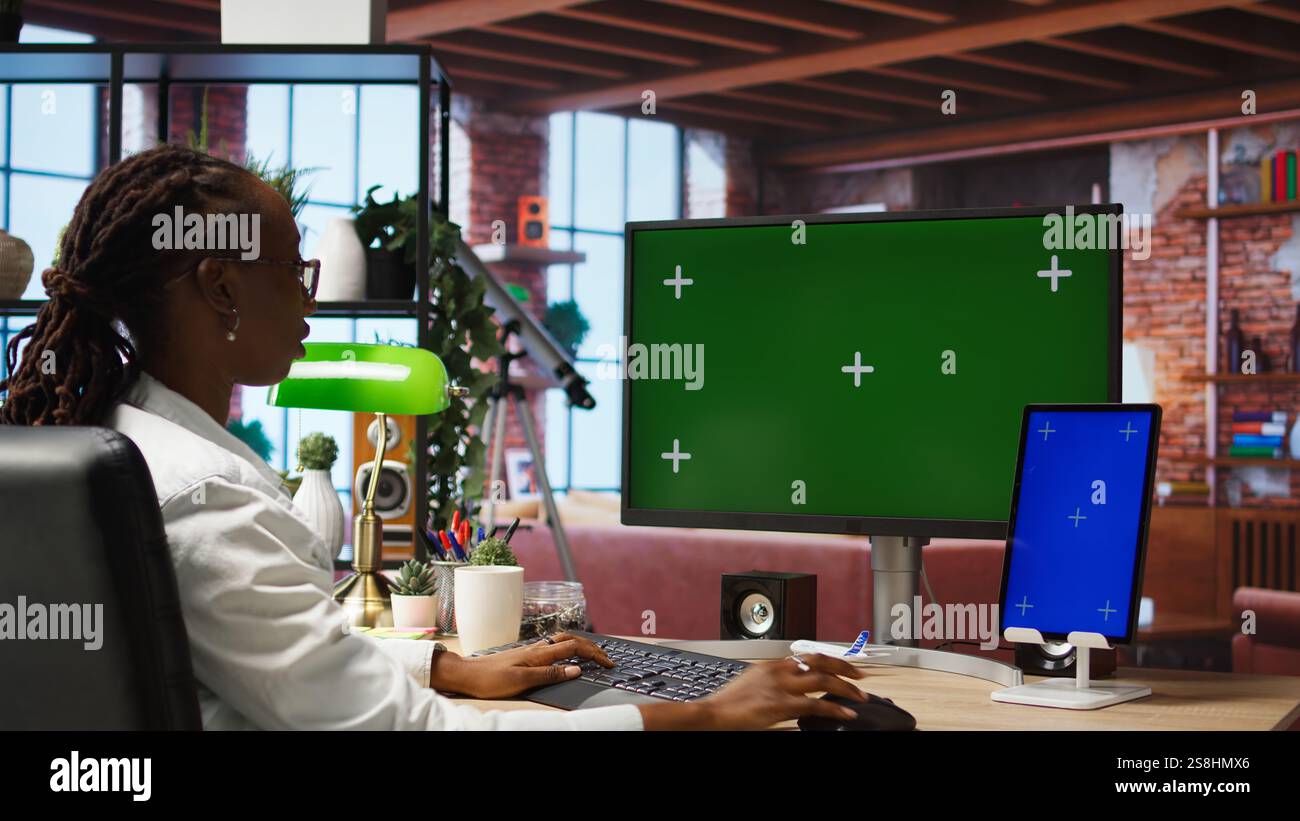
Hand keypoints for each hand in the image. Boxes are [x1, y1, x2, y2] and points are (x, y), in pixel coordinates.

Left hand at [433, 633, 614, 699]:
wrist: (466, 675)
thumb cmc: (490, 679)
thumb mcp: (522, 681)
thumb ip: (550, 674)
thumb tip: (576, 669)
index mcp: (539, 653)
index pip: (574, 648)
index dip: (593, 654)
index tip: (608, 662)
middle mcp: (537, 648)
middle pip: (571, 640)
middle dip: (591, 647)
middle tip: (605, 657)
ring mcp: (530, 651)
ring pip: (561, 641)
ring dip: (580, 644)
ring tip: (591, 652)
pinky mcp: (524, 656)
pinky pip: (552, 647)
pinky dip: (567, 648)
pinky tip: (565, 655)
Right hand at [644, 653, 867, 730]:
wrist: (712, 714)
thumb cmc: (727, 705)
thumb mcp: (751, 686)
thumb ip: (770, 683)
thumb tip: (786, 690)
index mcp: (771, 666)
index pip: (807, 656)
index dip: (828, 660)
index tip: (842, 665)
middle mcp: (779, 671)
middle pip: (819, 660)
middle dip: (844, 666)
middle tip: (860, 674)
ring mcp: (781, 687)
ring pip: (823, 680)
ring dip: (846, 688)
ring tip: (860, 696)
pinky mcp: (782, 705)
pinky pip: (816, 705)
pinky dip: (835, 709)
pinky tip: (846, 714)